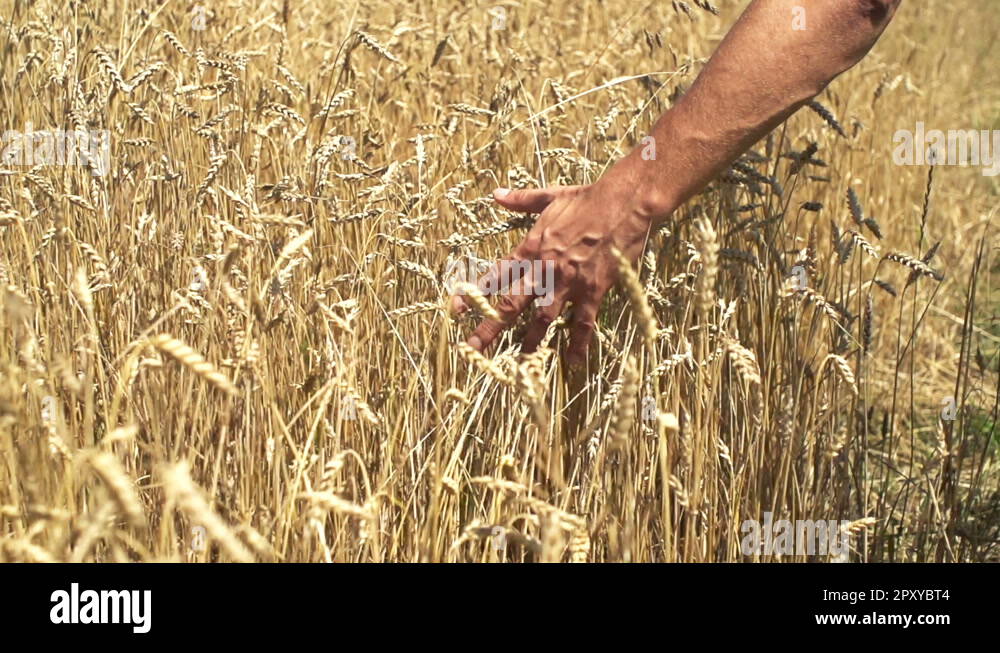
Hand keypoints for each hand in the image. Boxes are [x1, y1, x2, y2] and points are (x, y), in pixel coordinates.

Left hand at [453, 171, 664, 365]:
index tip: (455, 310)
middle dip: (490, 328)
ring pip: (543, 319)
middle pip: (510, 304)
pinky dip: (578, 344)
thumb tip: (496, 194)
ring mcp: (568, 283)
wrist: (623, 203)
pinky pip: (583, 324)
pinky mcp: (593, 291)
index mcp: (531, 248)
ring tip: (521, 365)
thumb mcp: (549, 197)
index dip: (473, 293)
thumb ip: (521, 200)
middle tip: (472, 348)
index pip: (495, 275)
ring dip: (531, 342)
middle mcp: (544, 270)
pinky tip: (574, 362)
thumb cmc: (587, 198)